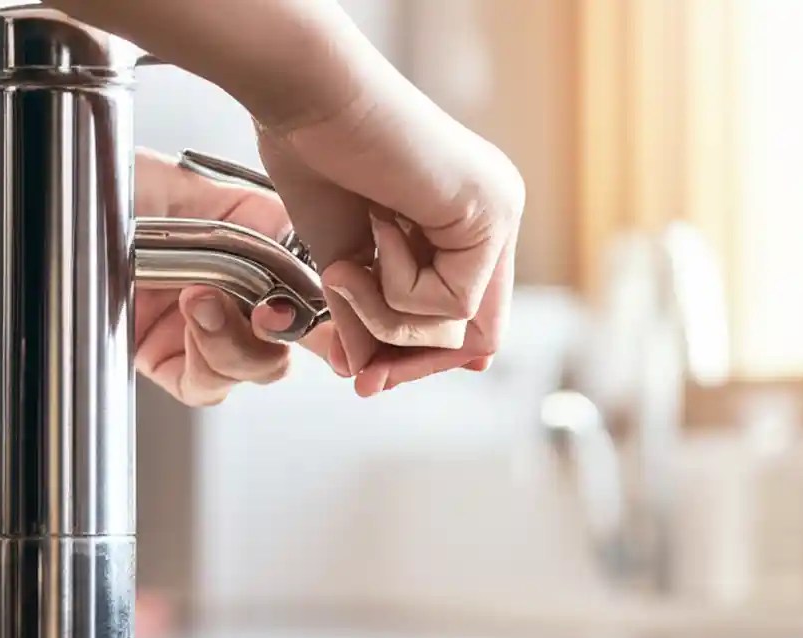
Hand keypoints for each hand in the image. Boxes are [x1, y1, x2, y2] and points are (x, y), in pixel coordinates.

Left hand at [131, 149, 332, 405]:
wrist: (53, 202)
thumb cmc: (106, 184)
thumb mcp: (192, 185)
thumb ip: (254, 215)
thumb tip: (306, 235)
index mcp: (247, 255)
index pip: (307, 295)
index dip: (335, 318)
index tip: (345, 321)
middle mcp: (229, 298)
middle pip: (289, 343)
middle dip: (290, 333)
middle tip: (273, 311)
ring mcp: (197, 334)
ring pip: (254, 369)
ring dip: (238, 340)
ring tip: (204, 298)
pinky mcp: (162, 362)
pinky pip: (204, 386)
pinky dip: (209, 358)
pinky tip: (192, 317)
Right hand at [256, 73, 524, 396]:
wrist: (303, 95)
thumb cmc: (313, 151)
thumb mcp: (342, 258)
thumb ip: (364, 315)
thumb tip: (363, 373)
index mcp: (464, 216)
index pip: (466, 317)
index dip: (419, 355)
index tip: (371, 377)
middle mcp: (494, 211)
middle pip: (477, 332)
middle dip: (411, 360)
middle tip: (365, 375)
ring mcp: (498, 208)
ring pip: (460, 325)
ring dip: (385, 314)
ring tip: (346, 268)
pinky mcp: (489, 209)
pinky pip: (449, 302)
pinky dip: (394, 286)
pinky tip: (372, 233)